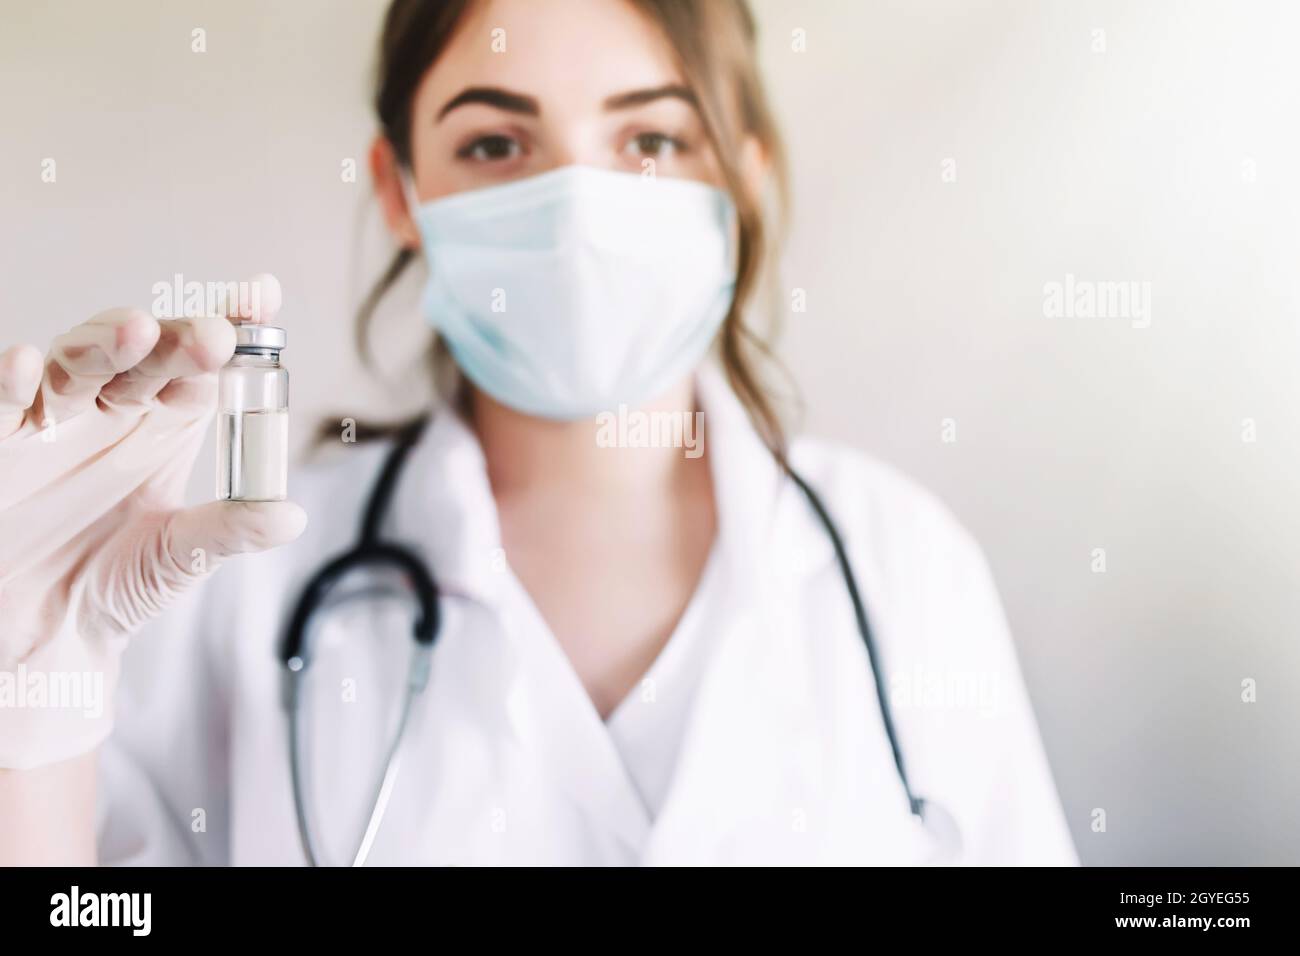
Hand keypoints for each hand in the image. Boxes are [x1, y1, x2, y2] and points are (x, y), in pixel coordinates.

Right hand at [0, 273, 304, 674]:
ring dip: (104, 343)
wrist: (44, 637)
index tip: (262, 296)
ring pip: (76, 363)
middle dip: (175, 337)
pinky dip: (10, 382)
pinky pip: (1, 407)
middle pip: (144, 353)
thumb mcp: (180, 557)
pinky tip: (28, 364)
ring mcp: (51, 423)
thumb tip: (291, 515)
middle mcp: (109, 411)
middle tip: (212, 337)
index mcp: (164, 422)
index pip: (199, 363)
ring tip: (138, 333)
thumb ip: (230, 530)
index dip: (229, 323)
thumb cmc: (114, 587)